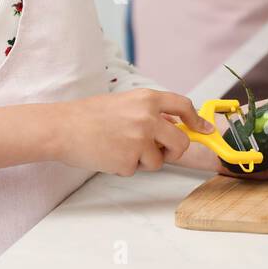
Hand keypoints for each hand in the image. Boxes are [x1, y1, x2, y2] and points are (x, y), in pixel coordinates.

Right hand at [50, 89, 209, 176]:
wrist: (63, 128)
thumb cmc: (88, 115)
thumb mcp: (124, 102)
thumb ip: (149, 112)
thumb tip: (172, 123)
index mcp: (147, 99)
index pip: (183, 106)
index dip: (197, 120)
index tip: (205, 129)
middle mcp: (148, 118)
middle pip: (181, 142)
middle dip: (174, 151)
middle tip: (161, 151)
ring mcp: (140, 140)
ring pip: (159, 161)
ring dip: (144, 160)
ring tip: (120, 148)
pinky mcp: (129, 161)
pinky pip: (137, 169)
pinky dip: (125, 166)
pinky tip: (109, 154)